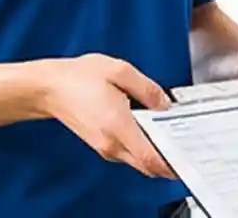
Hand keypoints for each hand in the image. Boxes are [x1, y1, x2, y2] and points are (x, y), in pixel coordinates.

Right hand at [37, 53, 176, 179]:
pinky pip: (128, 153)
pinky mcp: (102, 145)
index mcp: (117, 125)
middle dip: (168, 159)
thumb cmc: (79, 77)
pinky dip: (142, 147)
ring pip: (138, 161)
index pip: (150, 159)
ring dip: (154, 152)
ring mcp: (105, 147)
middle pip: (147, 166)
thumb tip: (165, 104)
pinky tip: (147, 130)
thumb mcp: (119, 71)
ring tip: (168, 133)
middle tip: (184, 143)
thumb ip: (147, 89)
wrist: (49, 88)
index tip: (187, 157)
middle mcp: (111, 143)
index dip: (172, 163)